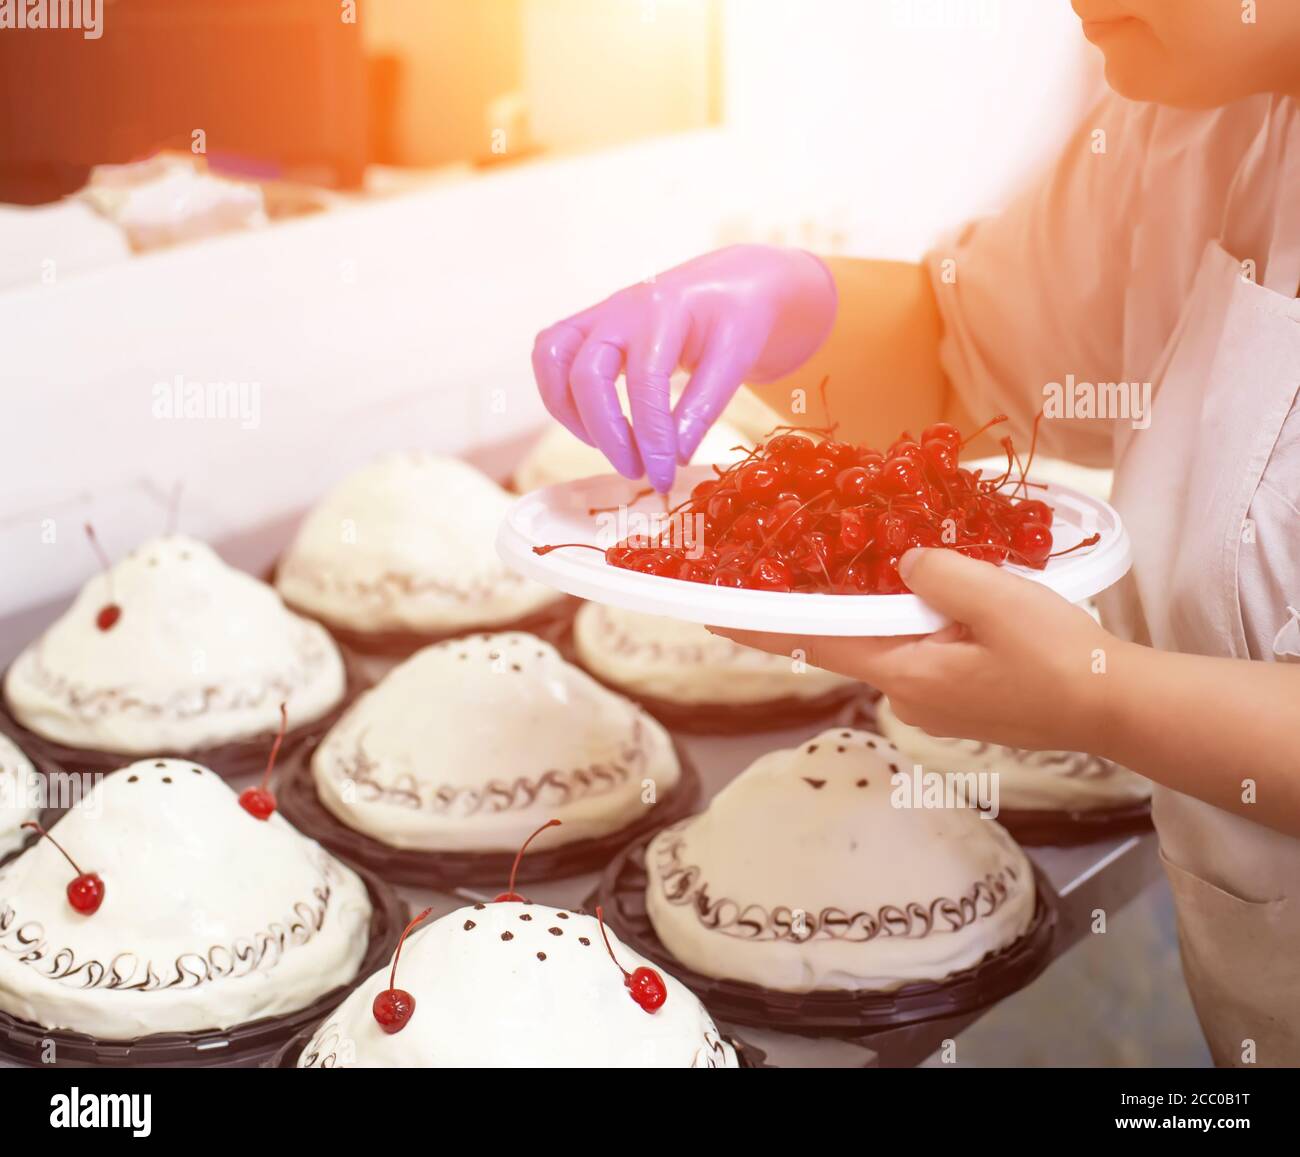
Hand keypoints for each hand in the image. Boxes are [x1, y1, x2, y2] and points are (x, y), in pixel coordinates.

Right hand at [531, 245, 836, 491]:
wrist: (735, 280)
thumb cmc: (740, 317)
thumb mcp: (738, 359)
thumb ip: (704, 407)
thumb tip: (674, 459)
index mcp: (666, 310)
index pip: (645, 381)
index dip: (650, 436)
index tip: (664, 476)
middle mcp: (623, 307)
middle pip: (586, 372)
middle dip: (606, 433)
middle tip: (638, 471)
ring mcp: (600, 314)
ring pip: (551, 357)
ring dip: (569, 412)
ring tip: (609, 448)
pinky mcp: (589, 326)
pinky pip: (551, 355)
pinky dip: (560, 395)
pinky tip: (596, 426)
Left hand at [711, 547, 1120, 752]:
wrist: (1113, 708)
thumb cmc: (1057, 657)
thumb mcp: (995, 598)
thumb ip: (936, 572)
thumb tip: (903, 562)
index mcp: (903, 673)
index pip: (813, 643)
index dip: (759, 625)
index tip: (709, 611)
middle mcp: (907, 696)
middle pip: (851, 640)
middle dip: (831, 604)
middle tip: (812, 561)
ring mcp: (934, 703)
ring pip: (892, 643)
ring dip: (884, 612)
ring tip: (893, 573)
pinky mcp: (961, 700)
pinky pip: (922, 652)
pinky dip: (918, 625)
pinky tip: (943, 602)